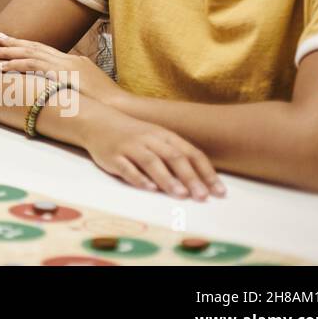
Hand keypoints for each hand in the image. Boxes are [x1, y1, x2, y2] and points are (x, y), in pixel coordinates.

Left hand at [0, 32, 125, 104]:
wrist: (119, 106)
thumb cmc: (107, 103)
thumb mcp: (91, 88)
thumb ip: (77, 84)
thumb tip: (66, 85)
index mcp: (74, 62)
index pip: (46, 50)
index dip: (28, 46)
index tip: (13, 43)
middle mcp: (67, 59)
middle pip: (35, 48)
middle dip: (15, 44)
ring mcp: (64, 65)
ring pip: (30, 54)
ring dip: (9, 53)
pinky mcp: (61, 74)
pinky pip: (33, 66)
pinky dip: (16, 65)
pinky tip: (3, 67)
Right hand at [80, 107, 224, 199]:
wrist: (98, 122)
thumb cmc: (133, 134)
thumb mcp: (157, 138)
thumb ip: (176, 155)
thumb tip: (201, 181)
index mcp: (164, 135)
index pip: (191, 153)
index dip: (206, 172)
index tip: (219, 192)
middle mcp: (149, 139)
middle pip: (173, 157)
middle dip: (190, 177)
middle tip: (203, 196)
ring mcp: (130, 147)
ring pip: (152, 162)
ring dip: (167, 179)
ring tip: (181, 194)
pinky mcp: (113, 156)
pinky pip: (127, 168)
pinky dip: (139, 178)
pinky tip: (150, 189)